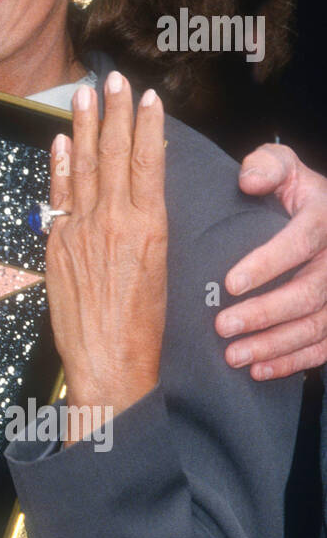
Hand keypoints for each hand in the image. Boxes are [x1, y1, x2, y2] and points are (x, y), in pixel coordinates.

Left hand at [46, 74, 167, 431]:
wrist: (109, 361)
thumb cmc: (140, 324)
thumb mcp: (158, 266)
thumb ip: (145, 224)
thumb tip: (134, 192)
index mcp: (149, 227)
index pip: (148, 162)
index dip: (147, 125)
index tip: (147, 97)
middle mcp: (114, 222)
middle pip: (114, 154)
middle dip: (113, 113)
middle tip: (113, 79)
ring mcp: (81, 231)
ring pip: (84, 167)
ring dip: (84, 127)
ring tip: (84, 94)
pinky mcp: (57, 245)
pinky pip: (58, 196)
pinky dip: (58, 165)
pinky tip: (60, 141)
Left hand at [216, 143, 326, 378]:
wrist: (323, 215)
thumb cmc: (293, 192)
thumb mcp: (282, 167)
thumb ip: (266, 166)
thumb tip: (249, 180)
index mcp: (325, 218)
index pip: (300, 242)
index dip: (267, 263)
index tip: (230, 282)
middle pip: (308, 292)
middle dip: (264, 313)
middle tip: (222, 326)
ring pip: (316, 325)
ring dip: (274, 345)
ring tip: (234, 356)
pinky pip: (324, 346)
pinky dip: (293, 362)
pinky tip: (260, 371)